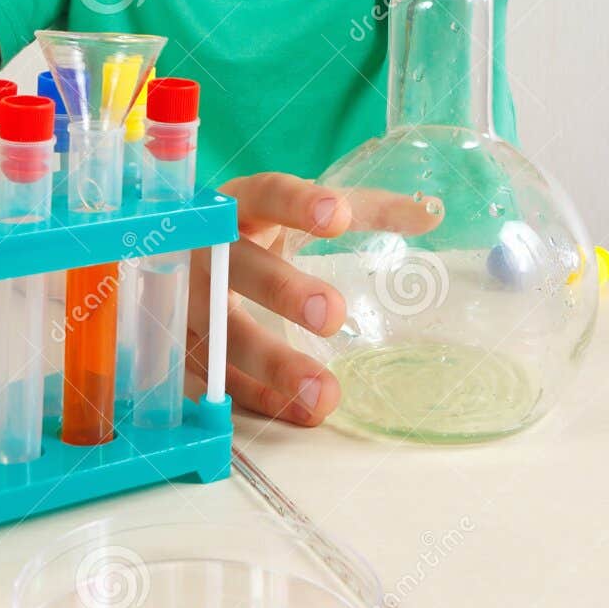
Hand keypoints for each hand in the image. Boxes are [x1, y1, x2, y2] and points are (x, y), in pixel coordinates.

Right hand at [186, 171, 440, 425]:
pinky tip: (295, 414)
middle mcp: (204, 248)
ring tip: (325, 393)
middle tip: (333, 314)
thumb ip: (363, 209)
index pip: (266, 194)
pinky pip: (210, 377)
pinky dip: (253, 396)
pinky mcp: (179, 344)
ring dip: (271, 365)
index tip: (339, 215)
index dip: (298, 204)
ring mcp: (184, 299)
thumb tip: (430, 214)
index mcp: (239, 203)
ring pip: (221, 333)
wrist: (179, 251)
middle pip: (239, 267)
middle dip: (282, 291)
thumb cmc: (253, 227)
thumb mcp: (299, 211)